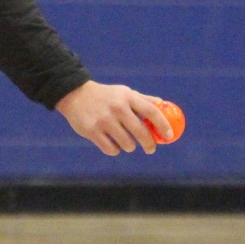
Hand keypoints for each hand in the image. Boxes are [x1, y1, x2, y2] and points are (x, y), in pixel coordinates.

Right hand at [55, 81, 171, 154]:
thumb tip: (164, 104)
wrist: (75, 95)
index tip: (169, 136)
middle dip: (149, 144)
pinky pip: (111, 149)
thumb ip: (143, 100)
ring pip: (127, 143)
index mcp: (127, 97)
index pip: (151, 111)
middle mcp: (117, 108)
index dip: (163, 125)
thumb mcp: (124, 93)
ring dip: (129, 146)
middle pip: (140, 132)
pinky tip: (113, 144)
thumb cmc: (106, 96)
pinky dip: (115, 150)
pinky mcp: (92, 131)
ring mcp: (104, 120)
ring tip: (126, 142)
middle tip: (150, 149)